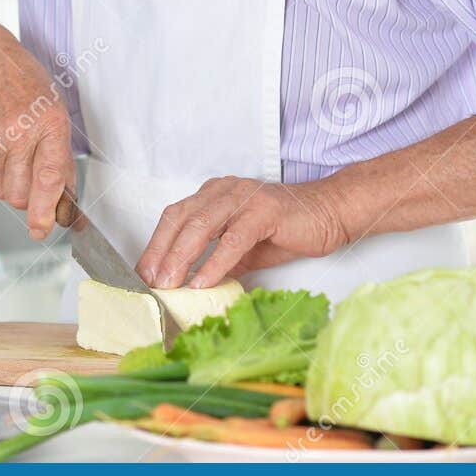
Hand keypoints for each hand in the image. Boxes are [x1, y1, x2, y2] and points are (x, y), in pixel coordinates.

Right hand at [0, 21, 76, 239]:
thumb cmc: (23, 86)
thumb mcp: (55, 112)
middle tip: (28, 174)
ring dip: (6, 185)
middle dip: (28, 197)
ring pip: (0, 192)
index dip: (46, 210)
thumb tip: (65, 206)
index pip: (49, 178)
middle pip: (21, 194)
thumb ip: (61, 161)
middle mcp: (18, 132)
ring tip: (8, 153)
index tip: (42, 230)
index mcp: (49, 123)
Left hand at [136, 176, 349, 288]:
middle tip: (152, 281)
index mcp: (214, 195)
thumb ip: (218, 260)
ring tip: (171, 283)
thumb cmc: (287, 230)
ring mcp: (244, 197)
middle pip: (181, 218)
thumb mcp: (244, 249)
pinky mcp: (265, 210)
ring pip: (202, 225)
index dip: (156, 244)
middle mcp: (223, 190)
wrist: (331, 214)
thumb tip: (190, 284)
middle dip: (162, 252)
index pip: (175, 216)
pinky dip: (215, 261)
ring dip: (182, 256)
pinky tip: (203, 280)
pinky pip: (233, 238)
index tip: (145, 272)